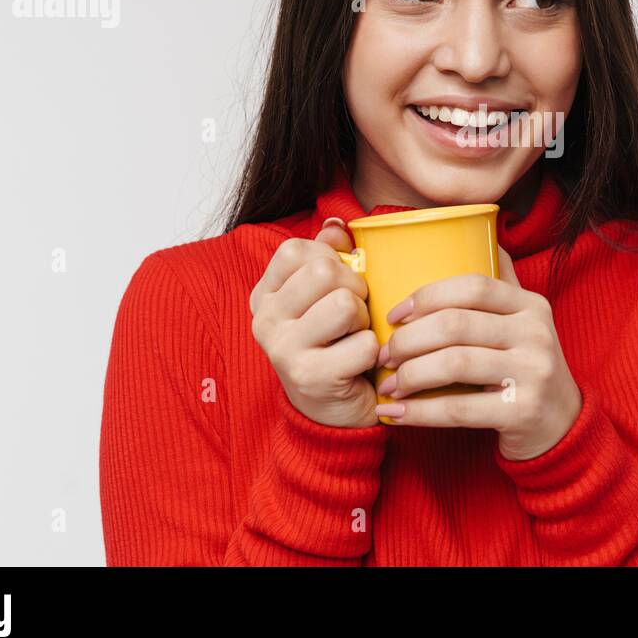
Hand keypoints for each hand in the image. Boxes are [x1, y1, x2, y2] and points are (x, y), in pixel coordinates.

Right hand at [248, 218, 380, 427]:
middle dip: (355, 289)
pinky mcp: (312, 378)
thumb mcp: (323, 298)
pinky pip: (364, 343)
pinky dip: (373, 352)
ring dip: (364, 321)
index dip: (331, 261)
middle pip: (325, 272)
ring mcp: (284, 351)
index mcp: (265, 296)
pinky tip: (360, 365)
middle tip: (353, 316)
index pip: (296, 250)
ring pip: (346, 304)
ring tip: (354, 338)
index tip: (335, 287)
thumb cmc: (332, 346)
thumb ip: (328, 256)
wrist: (330, 412)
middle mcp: (266, 322)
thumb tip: (336, 225)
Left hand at [375, 246, 581, 460]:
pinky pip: (459, 409)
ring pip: (454, 364)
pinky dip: (419, 412)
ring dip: (410, 374)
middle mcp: (536, 334)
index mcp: (531, 306)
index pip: (473, 286)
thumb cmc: (528, 368)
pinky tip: (395, 413)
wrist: (563, 425)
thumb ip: (502, 284)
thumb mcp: (526, 322)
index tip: (394, 315)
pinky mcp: (522, 412)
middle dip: (408, 340)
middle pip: (456, 325)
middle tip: (383, 354)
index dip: (427, 295)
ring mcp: (532, 373)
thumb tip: (477, 232)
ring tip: (388, 385)